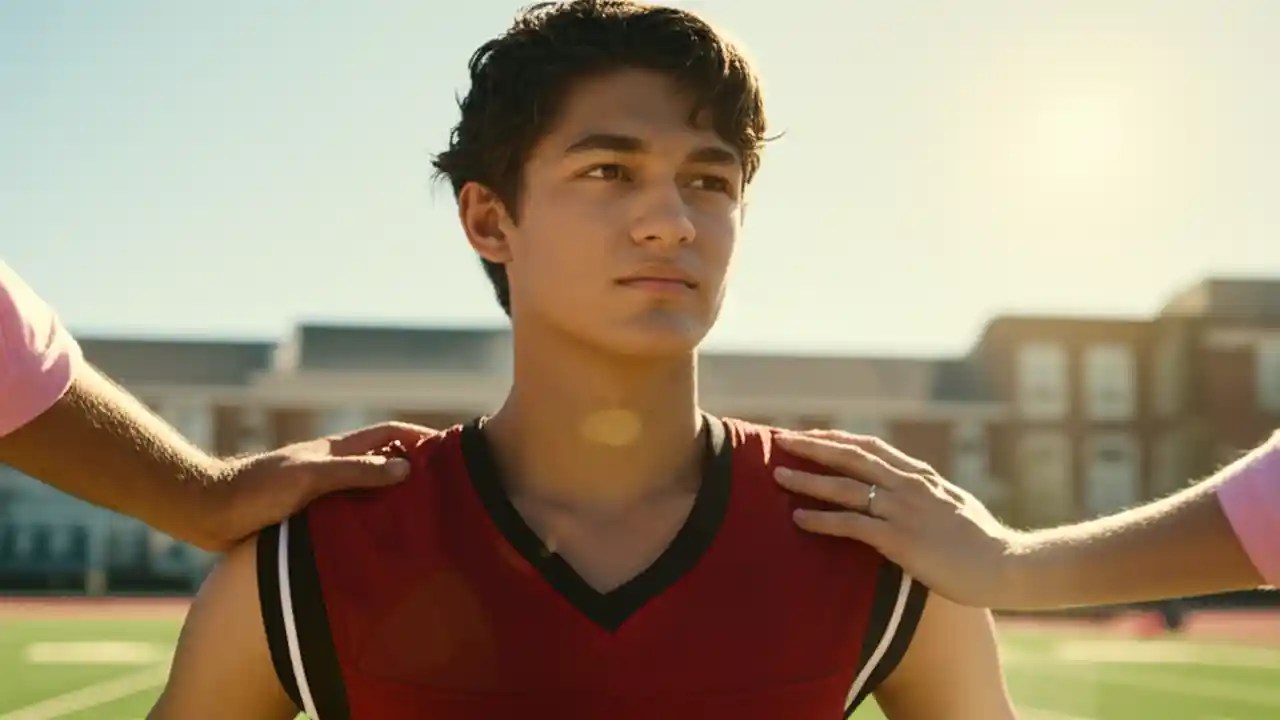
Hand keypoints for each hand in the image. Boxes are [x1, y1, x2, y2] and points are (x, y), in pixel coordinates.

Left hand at [199, 422, 435, 550]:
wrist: (207, 513)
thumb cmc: (256, 490)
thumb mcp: (311, 477)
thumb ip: (357, 472)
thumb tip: (407, 468)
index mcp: (335, 450)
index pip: (389, 433)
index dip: (420, 436)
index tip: (451, 448)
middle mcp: (332, 466)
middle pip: (383, 460)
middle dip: (415, 467)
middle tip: (447, 488)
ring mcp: (320, 490)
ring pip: (368, 489)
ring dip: (393, 497)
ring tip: (422, 519)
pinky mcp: (308, 516)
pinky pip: (351, 515)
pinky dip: (371, 521)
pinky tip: (380, 543)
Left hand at [774, 429, 1022, 607]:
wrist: (1006, 566)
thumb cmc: (982, 542)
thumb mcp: (954, 504)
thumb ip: (929, 492)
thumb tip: (912, 486)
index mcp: (920, 475)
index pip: (870, 447)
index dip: (836, 440)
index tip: (810, 434)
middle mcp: (909, 485)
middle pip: (851, 457)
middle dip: (813, 447)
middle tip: (780, 441)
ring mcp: (903, 511)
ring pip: (844, 488)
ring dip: (808, 480)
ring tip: (778, 476)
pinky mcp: (900, 540)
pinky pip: (851, 525)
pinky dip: (822, 520)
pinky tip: (798, 520)